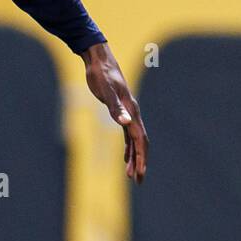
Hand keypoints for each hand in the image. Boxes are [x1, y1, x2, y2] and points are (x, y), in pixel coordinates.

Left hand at [82, 42, 148, 183]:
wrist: (99, 60)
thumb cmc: (101, 75)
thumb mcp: (105, 92)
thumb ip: (116, 109)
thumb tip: (126, 124)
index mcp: (132, 112)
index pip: (140, 140)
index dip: (140, 158)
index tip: (139, 175)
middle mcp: (133, 114)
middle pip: (141, 143)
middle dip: (140, 162)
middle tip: (138, 180)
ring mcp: (128, 113)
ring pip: (135, 141)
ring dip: (134, 158)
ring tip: (131, 175)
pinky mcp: (121, 111)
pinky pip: (128, 135)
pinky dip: (128, 147)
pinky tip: (125, 157)